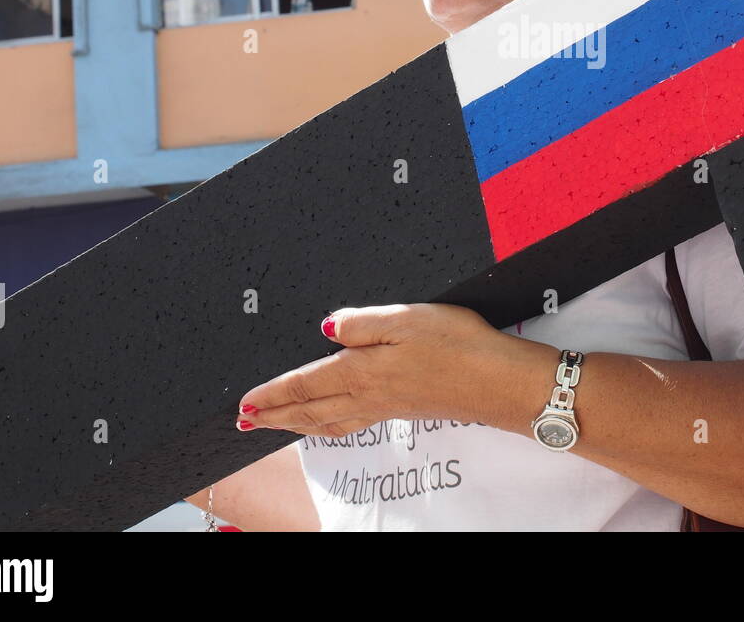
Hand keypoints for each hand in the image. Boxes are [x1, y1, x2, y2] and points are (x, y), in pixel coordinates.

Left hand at [235, 304, 553, 438]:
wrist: (499, 383)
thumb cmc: (459, 346)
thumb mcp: (407, 319)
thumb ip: (362, 323)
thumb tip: (324, 329)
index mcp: (363, 371)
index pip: (305, 384)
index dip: (273, 393)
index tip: (244, 403)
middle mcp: (368, 395)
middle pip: (310, 410)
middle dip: (275, 415)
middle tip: (245, 422)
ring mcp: (386, 406)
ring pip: (328, 420)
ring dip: (296, 423)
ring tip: (275, 424)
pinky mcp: (404, 409)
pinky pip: (349, 422)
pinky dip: (326, 424)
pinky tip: (331, 419)